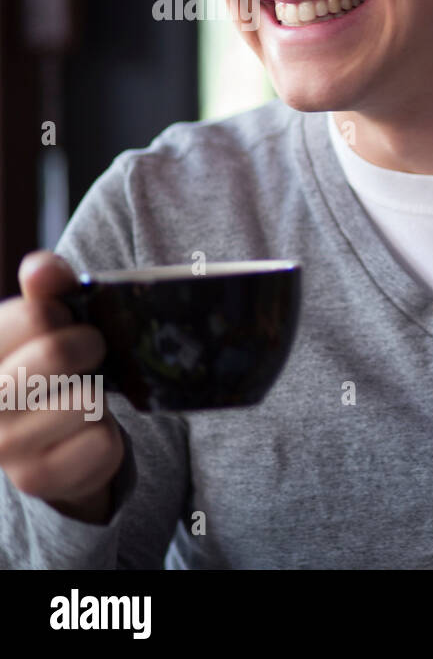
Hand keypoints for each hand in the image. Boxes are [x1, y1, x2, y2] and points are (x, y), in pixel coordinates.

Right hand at [0, 251, 122, 523]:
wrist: (57, 438)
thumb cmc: (51, 368)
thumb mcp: (50, 320)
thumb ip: (49, 288)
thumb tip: (41, 268)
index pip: (36, 315)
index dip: (65, 316)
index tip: (64, 323)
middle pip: (58, 352)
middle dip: (90, 348)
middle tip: (88, 356)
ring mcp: (3, 445)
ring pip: (86, 400)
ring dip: (98, 395)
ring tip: (80, 398)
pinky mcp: (36, 478)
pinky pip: (101, 442)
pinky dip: (107, 435)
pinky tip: (84, 434)